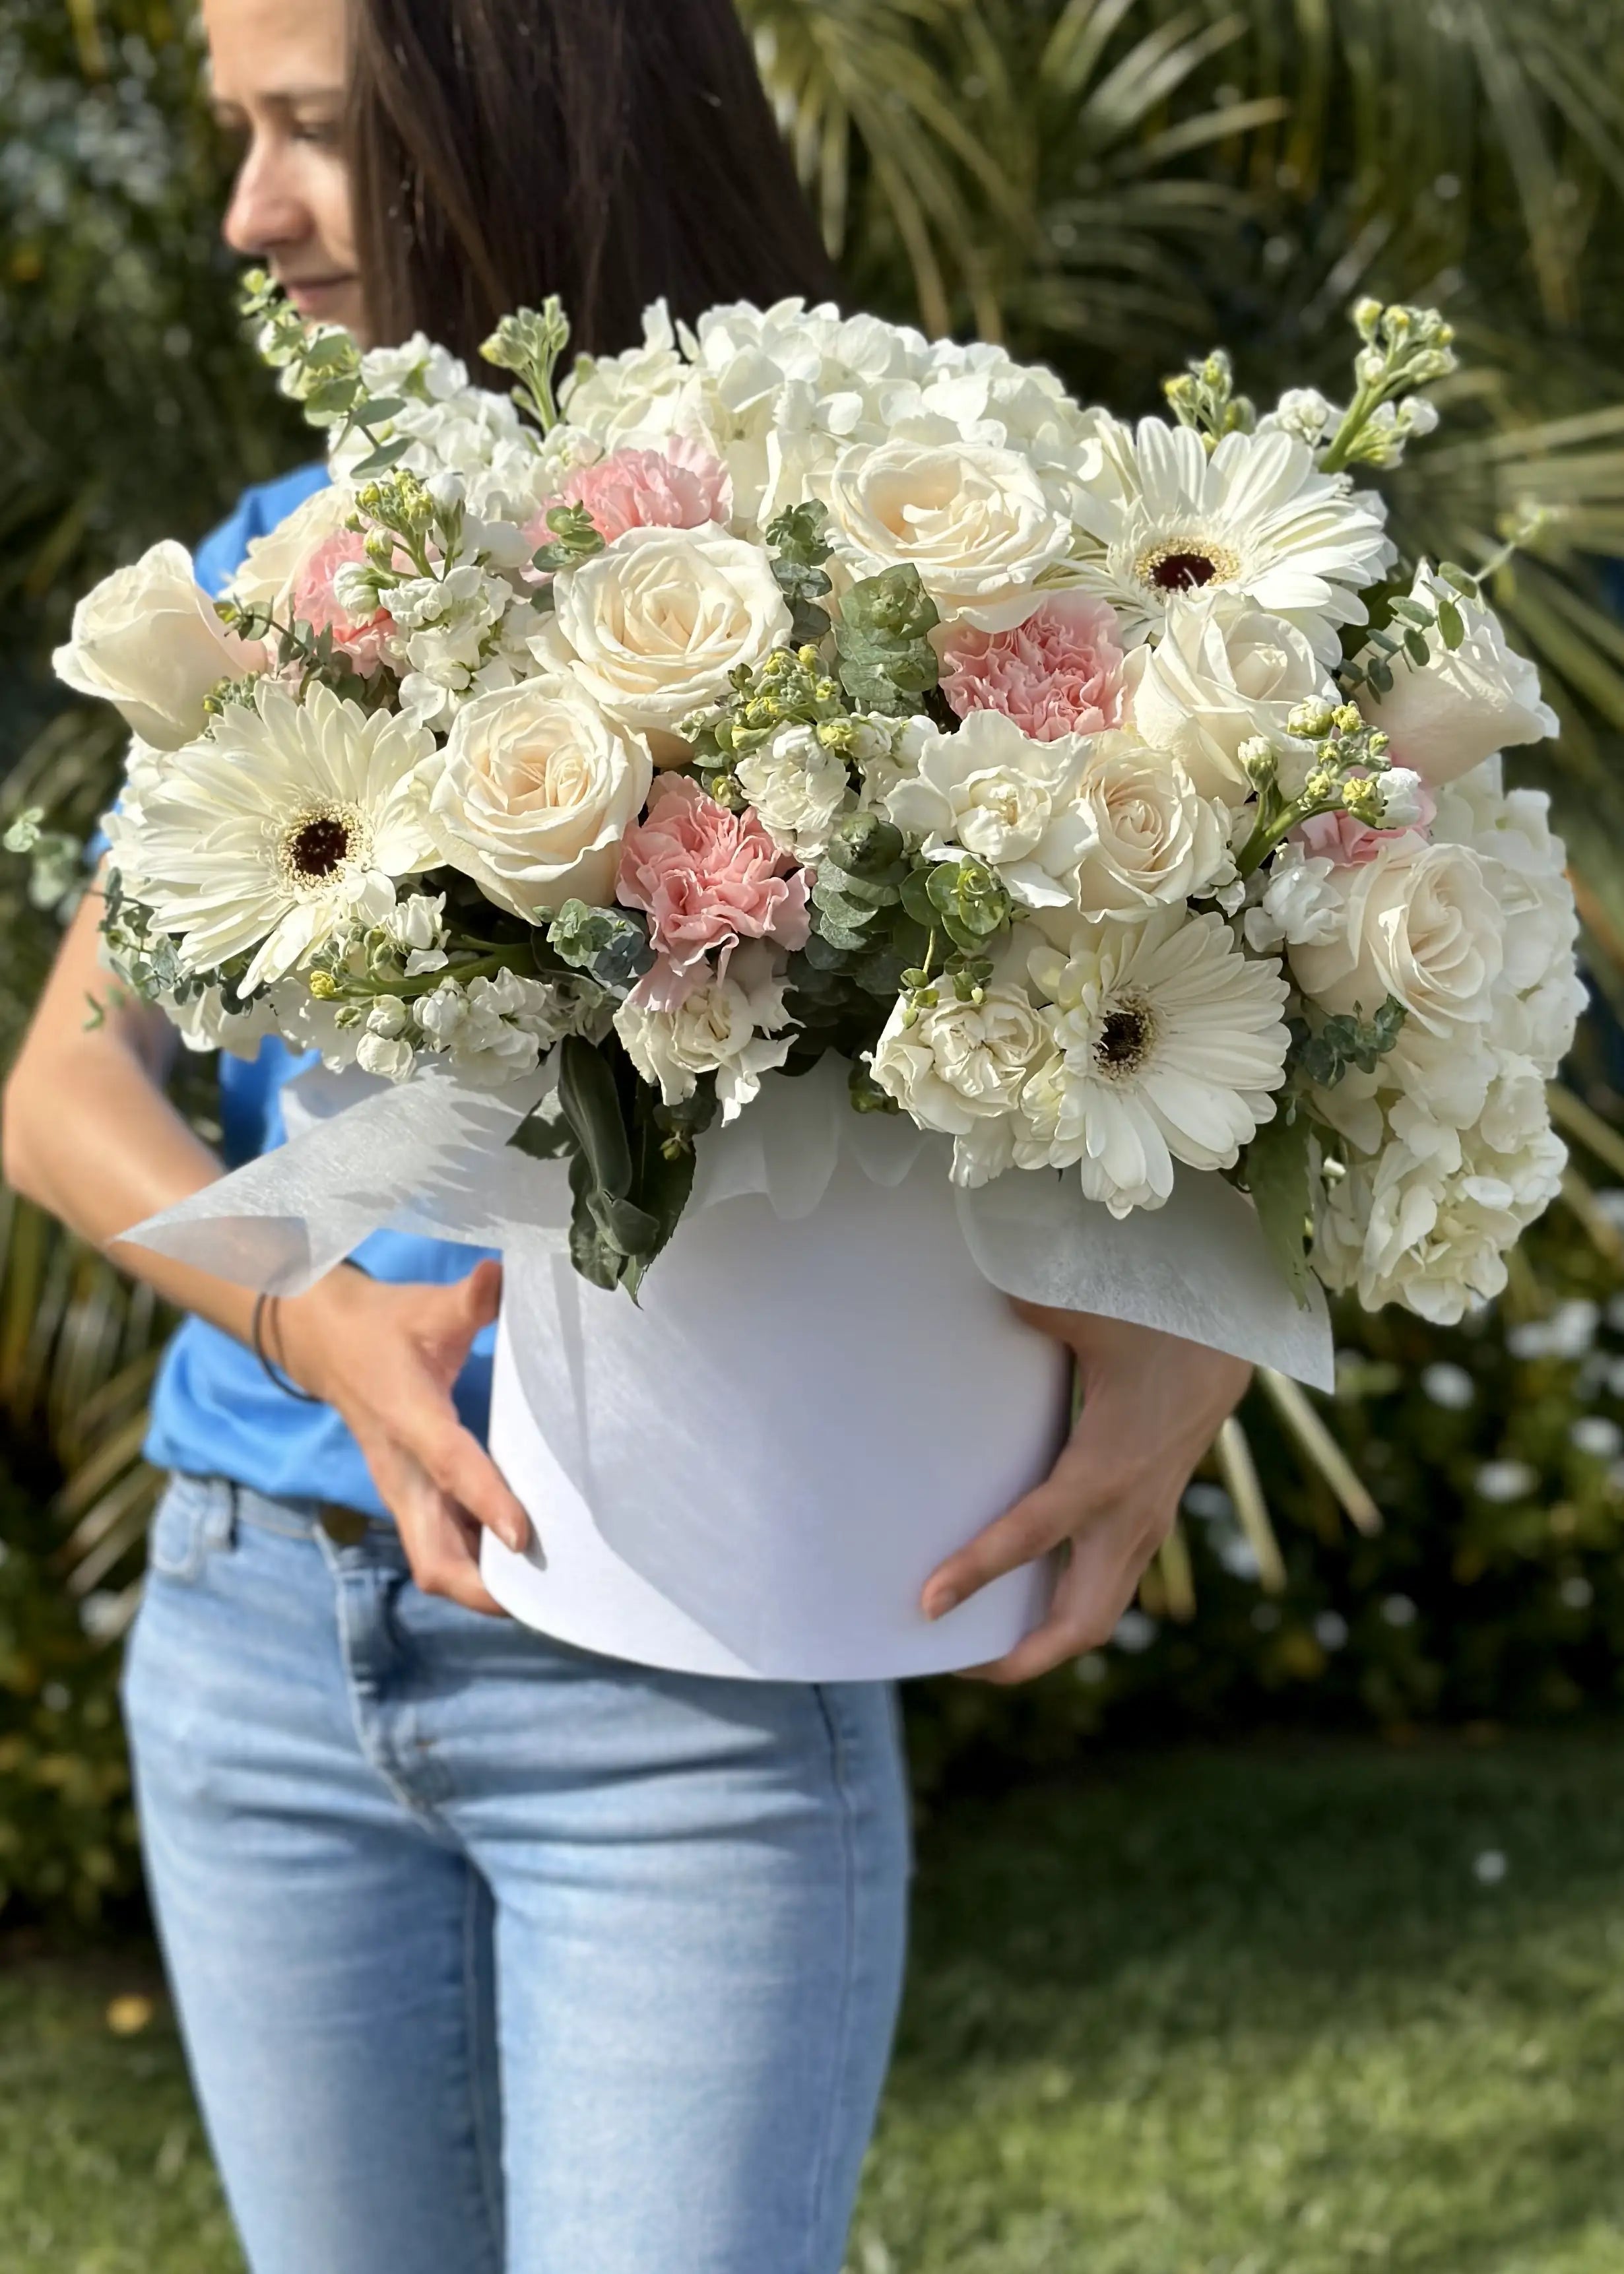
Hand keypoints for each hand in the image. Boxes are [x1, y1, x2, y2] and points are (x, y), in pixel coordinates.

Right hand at [274, 1259, 529, 1616]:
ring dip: (483, 1584)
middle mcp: (401, 1471)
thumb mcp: (425, 1307)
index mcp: (408, 1418)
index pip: (450, 1466)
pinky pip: (440, 1548)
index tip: (524, 1536)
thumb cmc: (385, 1326)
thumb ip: (469, 1300)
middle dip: (483, 1586)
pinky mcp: (409, 1498)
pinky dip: (476, 1565)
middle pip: (433, 1554)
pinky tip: (524, 1567)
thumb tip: (500, 1275)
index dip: (486, 1501)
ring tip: (549, 1592)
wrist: (324, 1342)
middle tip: (547, 1596)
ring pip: (435, 1561)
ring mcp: (403, 1492)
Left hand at [920, 1304, 1250, 1684]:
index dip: (978, 1572)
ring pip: (1098, 1614)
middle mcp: (1130, 1513)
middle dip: (1018, 1658)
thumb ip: (1030, 1310)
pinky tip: (1017, 1593)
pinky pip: (1106, 1584)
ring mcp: (1146, 1522)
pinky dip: (1064, 1604)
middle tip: (947, 1662)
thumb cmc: (1159, 1320)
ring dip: (1043, 1641)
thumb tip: (983, 1302)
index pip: (1034, 1536)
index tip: (927, 1605)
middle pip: (1080, 1623)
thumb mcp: (1092, 1307)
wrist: (1234, 1334)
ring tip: (972, 1645)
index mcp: (1109, 1468)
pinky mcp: (1148, 1517)